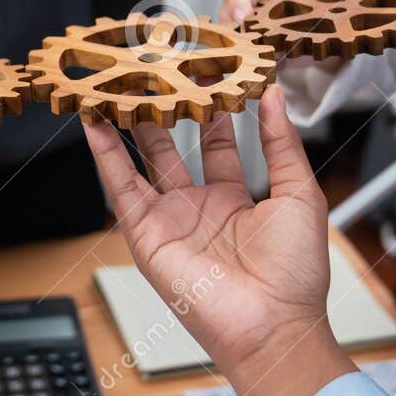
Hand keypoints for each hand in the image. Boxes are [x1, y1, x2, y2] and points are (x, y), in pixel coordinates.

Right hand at [83, 86, 356, 395]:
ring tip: (115, 86)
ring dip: (127, 125)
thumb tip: (274, 95)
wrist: (273, 324)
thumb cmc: (295, 273)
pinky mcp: (146, 235)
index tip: (205, 71)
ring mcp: (170, 220)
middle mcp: (199, 206)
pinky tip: (95, 123)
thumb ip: (282, 143)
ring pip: (141, 161)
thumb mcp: (300, 193)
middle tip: (153, 72)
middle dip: (162, 110)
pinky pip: (122, 189)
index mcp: (238, 199)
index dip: (211, 107)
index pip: (217, 141)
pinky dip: (106, 155)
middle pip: (172, 146)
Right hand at [220, 0, 390, 82]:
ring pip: (226, 33)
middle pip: (231, 10)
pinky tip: (247, 78)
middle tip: (251, 54)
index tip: (243, 16)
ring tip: (251, 70)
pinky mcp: (229, 33)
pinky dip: (238, 62)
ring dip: (238, 52)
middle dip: (240, 34)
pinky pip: (227, 47)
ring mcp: (229, 10)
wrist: (303, 4)